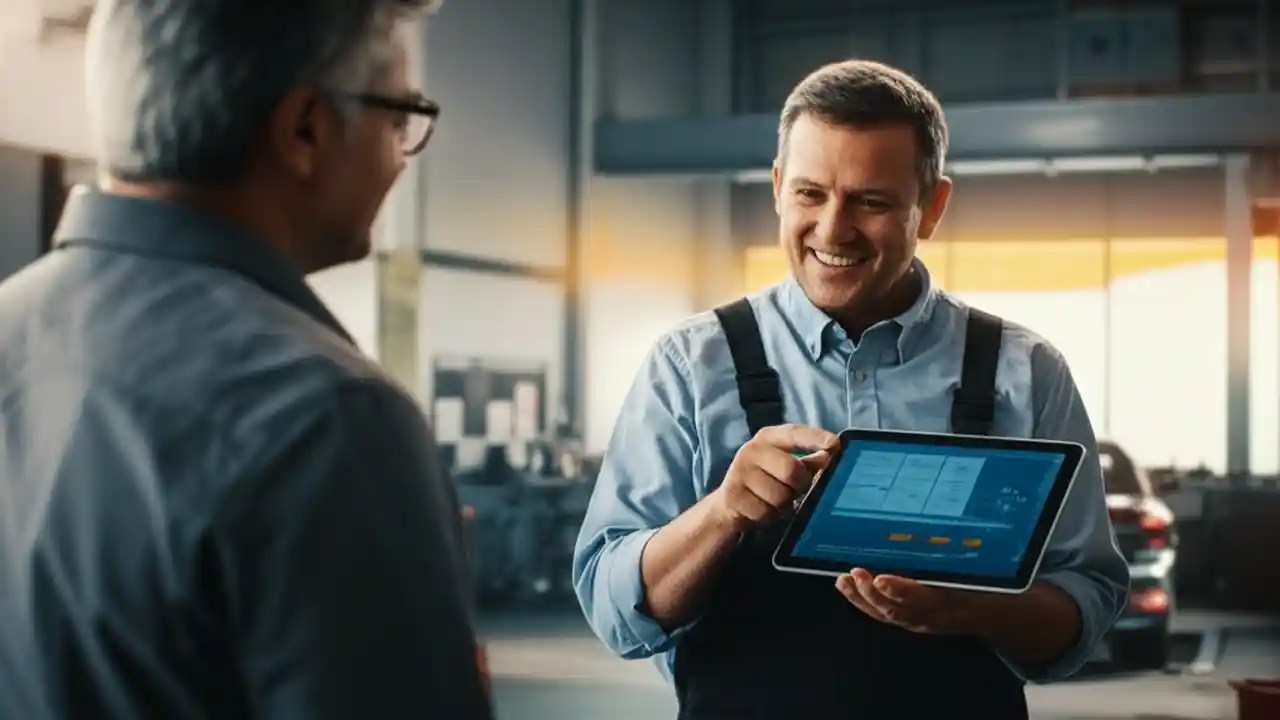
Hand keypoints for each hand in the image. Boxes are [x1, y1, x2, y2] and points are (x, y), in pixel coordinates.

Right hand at [711, 424, 837, 533]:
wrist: (729, 504)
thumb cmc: (766, 481)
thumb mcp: (785, 466)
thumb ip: (808, 461)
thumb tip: (828, 456)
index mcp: (767, 438)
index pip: (794, 433)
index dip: (815, 438)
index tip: (834, 444)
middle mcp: (751, 450)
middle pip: (791, 470)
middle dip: (800, 485)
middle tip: (796, 490)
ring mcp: (739, 472)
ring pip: (779, 496)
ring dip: (783, 504)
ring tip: (776, 500)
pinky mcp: (732, 496)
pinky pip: (765, 511)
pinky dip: (769, 516)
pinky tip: (762, 509)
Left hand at [835, 568, 995, 636]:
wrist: (998, 612)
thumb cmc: (990, 581)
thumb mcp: (984, 567)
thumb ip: (962, 553)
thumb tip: (943, 518)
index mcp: (958, 599)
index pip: (927, 598)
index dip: (902, 591)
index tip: (882, 579)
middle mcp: (937, 615)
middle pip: (900, 611)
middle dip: (873, 594)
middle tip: (855, 573)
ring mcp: (924, 622)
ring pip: (888, 616)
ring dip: (862, 599)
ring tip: (843, 581)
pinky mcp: (915, 622)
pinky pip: (887, 617)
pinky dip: (865, 603)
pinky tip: (849, 588)